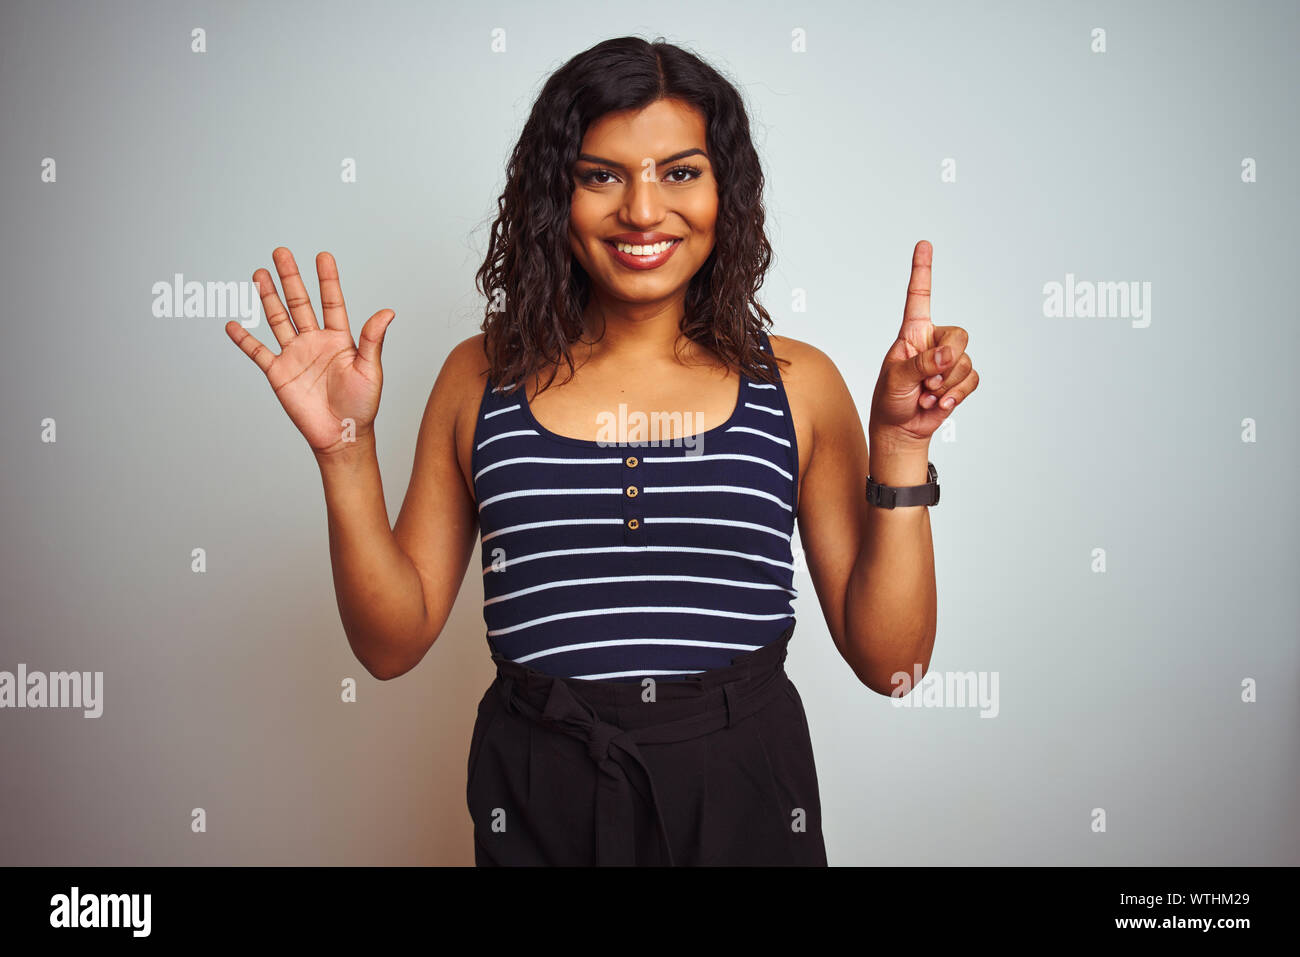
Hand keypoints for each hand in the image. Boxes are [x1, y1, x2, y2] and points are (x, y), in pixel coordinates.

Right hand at [226, 248, 395, 456]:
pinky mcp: (279, 373)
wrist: (342, 435)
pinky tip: (233, 324)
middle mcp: (315, 342)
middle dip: (290, 278)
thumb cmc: (362, 405)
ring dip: (268, 297)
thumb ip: (374, 339)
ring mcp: (295, 355)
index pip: (332, 302)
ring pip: (278, 320)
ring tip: (259, 274)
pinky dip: (244, 339)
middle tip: (281, 252)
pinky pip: (258, 352)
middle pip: (300, 304)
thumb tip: (388, 311)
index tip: (323, 256)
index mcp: (340, 339)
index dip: (327, 280)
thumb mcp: (371, 370)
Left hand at [868, 240, 978, 446]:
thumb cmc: (890, 399)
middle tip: (927, 380)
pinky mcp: (960, 380)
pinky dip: (957, 394)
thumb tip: (948, 355)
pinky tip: (939, 403)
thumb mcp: (896, 378)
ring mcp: (948, 361)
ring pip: (966, 361)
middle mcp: (933, 342)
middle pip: (959, 335)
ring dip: (947, 384)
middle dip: (947, 360)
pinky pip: (972, 379)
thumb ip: (921, 364)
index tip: (924, 244)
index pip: (919, 297)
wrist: (901, 429)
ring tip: (926, 394)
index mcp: (912, 333)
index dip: (922, 270)